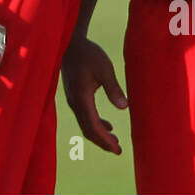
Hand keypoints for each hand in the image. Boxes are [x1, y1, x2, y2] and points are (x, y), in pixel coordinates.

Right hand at [62, 35, 128, 153]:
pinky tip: (108, 126)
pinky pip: (84, 116)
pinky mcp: (75, 96)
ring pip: (85, 124)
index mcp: (82, 98)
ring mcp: (73, 100)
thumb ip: (113, 88)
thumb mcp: (105, 68)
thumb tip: (124, 108)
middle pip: (88, 130)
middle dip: (103, 142)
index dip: (105, 140)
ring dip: (100, 134)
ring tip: (115, 141)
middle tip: (118, 150)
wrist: (70, 44)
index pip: (93, 126)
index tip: (117, 150)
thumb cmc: (88, 54)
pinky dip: (96, 124)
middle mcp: (75, 103)